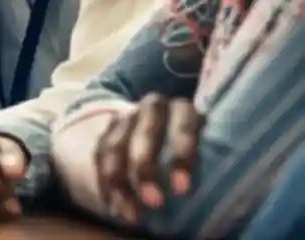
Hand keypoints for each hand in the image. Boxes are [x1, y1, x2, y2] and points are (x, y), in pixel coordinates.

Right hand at [93, 94, 201, 223]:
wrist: (169, 131)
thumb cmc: (199, 151)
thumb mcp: (211, 149)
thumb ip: (213, 160)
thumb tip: (222, 193)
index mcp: (183, 109)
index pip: (183, 127)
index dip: (181, 158)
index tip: (182, 190)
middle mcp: (152, 107)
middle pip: (144, 136)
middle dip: (145, 170)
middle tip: (154, 203)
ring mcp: (127, 117)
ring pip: (115, 147)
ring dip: (120, 182)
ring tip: (130, 214)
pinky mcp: (107, 131)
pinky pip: (99, 156)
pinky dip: (105, 183)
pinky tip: (112, 205)